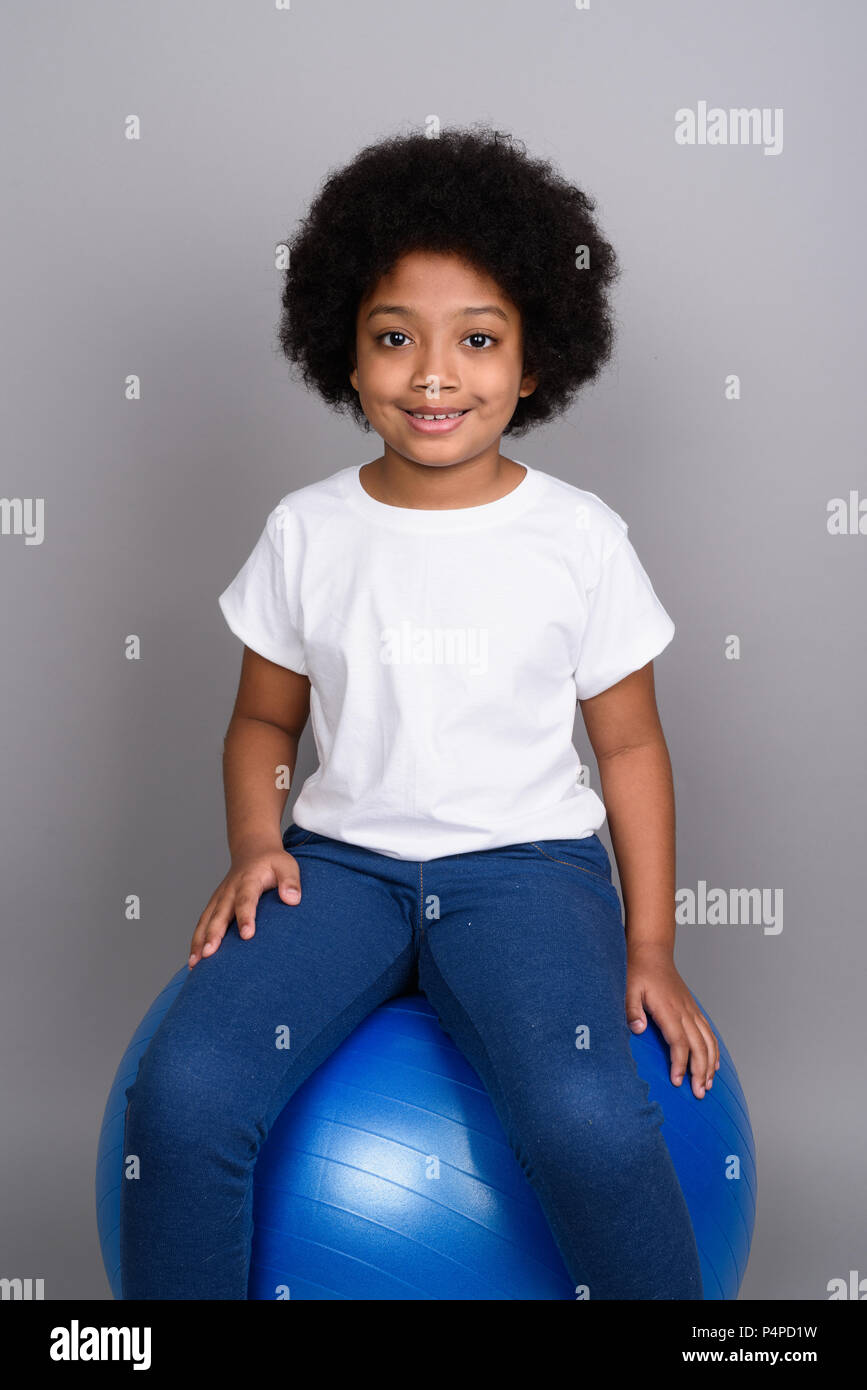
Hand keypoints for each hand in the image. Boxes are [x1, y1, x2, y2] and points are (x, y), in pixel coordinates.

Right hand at [188, 848, 302, 966]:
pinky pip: (202, 923)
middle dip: (214, 934)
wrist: (253, 851)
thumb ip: (291, 881)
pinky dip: (196, 941)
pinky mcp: (214, 905)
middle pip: (220, 913)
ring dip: (200, 941)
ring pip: (206, 920)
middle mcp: (230, 890)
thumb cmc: (273, 863)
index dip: (246, 917)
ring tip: (195, 963)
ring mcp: (219, 898)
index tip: (247, 935)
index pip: (246, 900)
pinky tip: (194, 961)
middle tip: (210, 953)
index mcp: (248, 880)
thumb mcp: (287, 866)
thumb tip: (293, 900)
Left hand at [625, 943, 719, 1098]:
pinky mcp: (693, 1010)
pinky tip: (713, 1065)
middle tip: (699, 1093)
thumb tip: (638, 1029)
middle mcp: (685, 1012)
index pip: (679, 1042)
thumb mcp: (628, 988)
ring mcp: (691, 1011)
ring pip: (708, 1041)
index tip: (678, 1082)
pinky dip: (714, 1050)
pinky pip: (709, 1033)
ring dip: (710, 1064)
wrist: (652, 953)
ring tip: (707, 1085)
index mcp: (669, 1010)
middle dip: (700, 1072)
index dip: (681, 1064)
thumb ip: (632, 1010)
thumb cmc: (638, 972)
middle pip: (699, 1046)